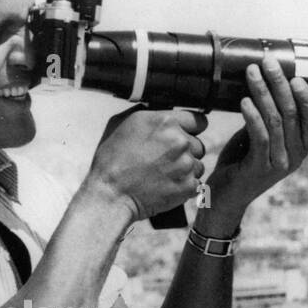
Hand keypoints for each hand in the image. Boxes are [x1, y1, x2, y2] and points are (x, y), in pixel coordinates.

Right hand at [85, 106, 208, 223]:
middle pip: (198, 144)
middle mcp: (179, 140)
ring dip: (185, 170)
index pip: (198, 121)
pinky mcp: (188, 186)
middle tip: (164, 161)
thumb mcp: (120, 124)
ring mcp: (186, 164)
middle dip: (185, 152)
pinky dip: (184, 187)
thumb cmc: (110, 161)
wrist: (110, 196)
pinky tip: (166, 188)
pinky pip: (195, 184)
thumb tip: (161, 111)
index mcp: (165, 121)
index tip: (183, 137)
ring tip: (163, 176)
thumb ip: (148, 113)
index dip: (190, 129)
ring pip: (198, 165)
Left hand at [206, 54, 307, 225]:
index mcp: (300, 148)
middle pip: (292, 113)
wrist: (225, 198)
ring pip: (276, 121)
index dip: (306, 96)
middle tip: (267, 62)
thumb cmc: (242, 163)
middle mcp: (295, 157)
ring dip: (263, 93)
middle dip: (279, 84)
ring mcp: (278, 164)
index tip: (294, 74)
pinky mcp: (259, 169)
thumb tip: (266, 84)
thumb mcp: (260, 138)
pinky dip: (252, 116)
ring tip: (252, 74)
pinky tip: (245, 101)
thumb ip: (269, 118)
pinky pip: (260, 137)